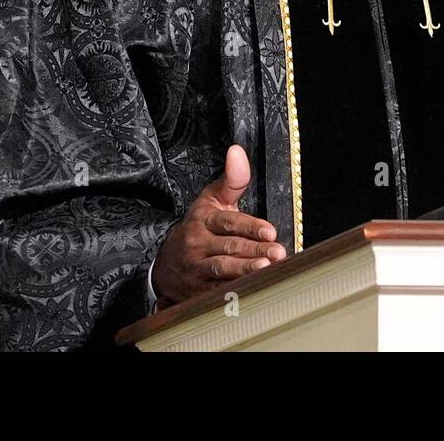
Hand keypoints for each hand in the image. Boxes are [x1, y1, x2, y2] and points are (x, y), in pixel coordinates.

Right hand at [151, 144, 286, 303]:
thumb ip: (232, 180)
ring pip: (222, 270)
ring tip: (266, 269)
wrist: (166, 262)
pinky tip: (253, 289)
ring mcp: (196, 269)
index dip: (250, 226)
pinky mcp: (197, 290)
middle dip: (254, 250)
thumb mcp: (211, 199)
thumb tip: (237, 151)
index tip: (270, 231)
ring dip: (245, 270)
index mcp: (203, 219)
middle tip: (278, 252)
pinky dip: (235, 291)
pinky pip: (217, 291)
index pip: (228, 222)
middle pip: (229, 247)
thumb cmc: (198, 226)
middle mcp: (197, 244)